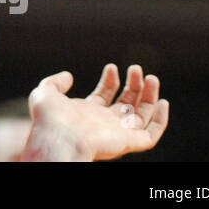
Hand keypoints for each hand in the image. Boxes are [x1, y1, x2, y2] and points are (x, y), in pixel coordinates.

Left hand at [23, 64, 169, 161]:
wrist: (59, 137)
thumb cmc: (50, 118)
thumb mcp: (45, 93)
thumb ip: (55, 82)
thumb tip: (69, 76)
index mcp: (87, 113)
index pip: (105, 96)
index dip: (110, 81)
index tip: (111, 67)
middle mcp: (104, 123)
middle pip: (126, 103)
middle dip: (133, 85)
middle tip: (136, 69)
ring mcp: (118, 133)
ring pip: (142, 115)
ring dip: (149, 96)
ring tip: (151, 77)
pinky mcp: (129, 142)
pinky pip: (152, 134)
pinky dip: (160, 120)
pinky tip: (162, 102)